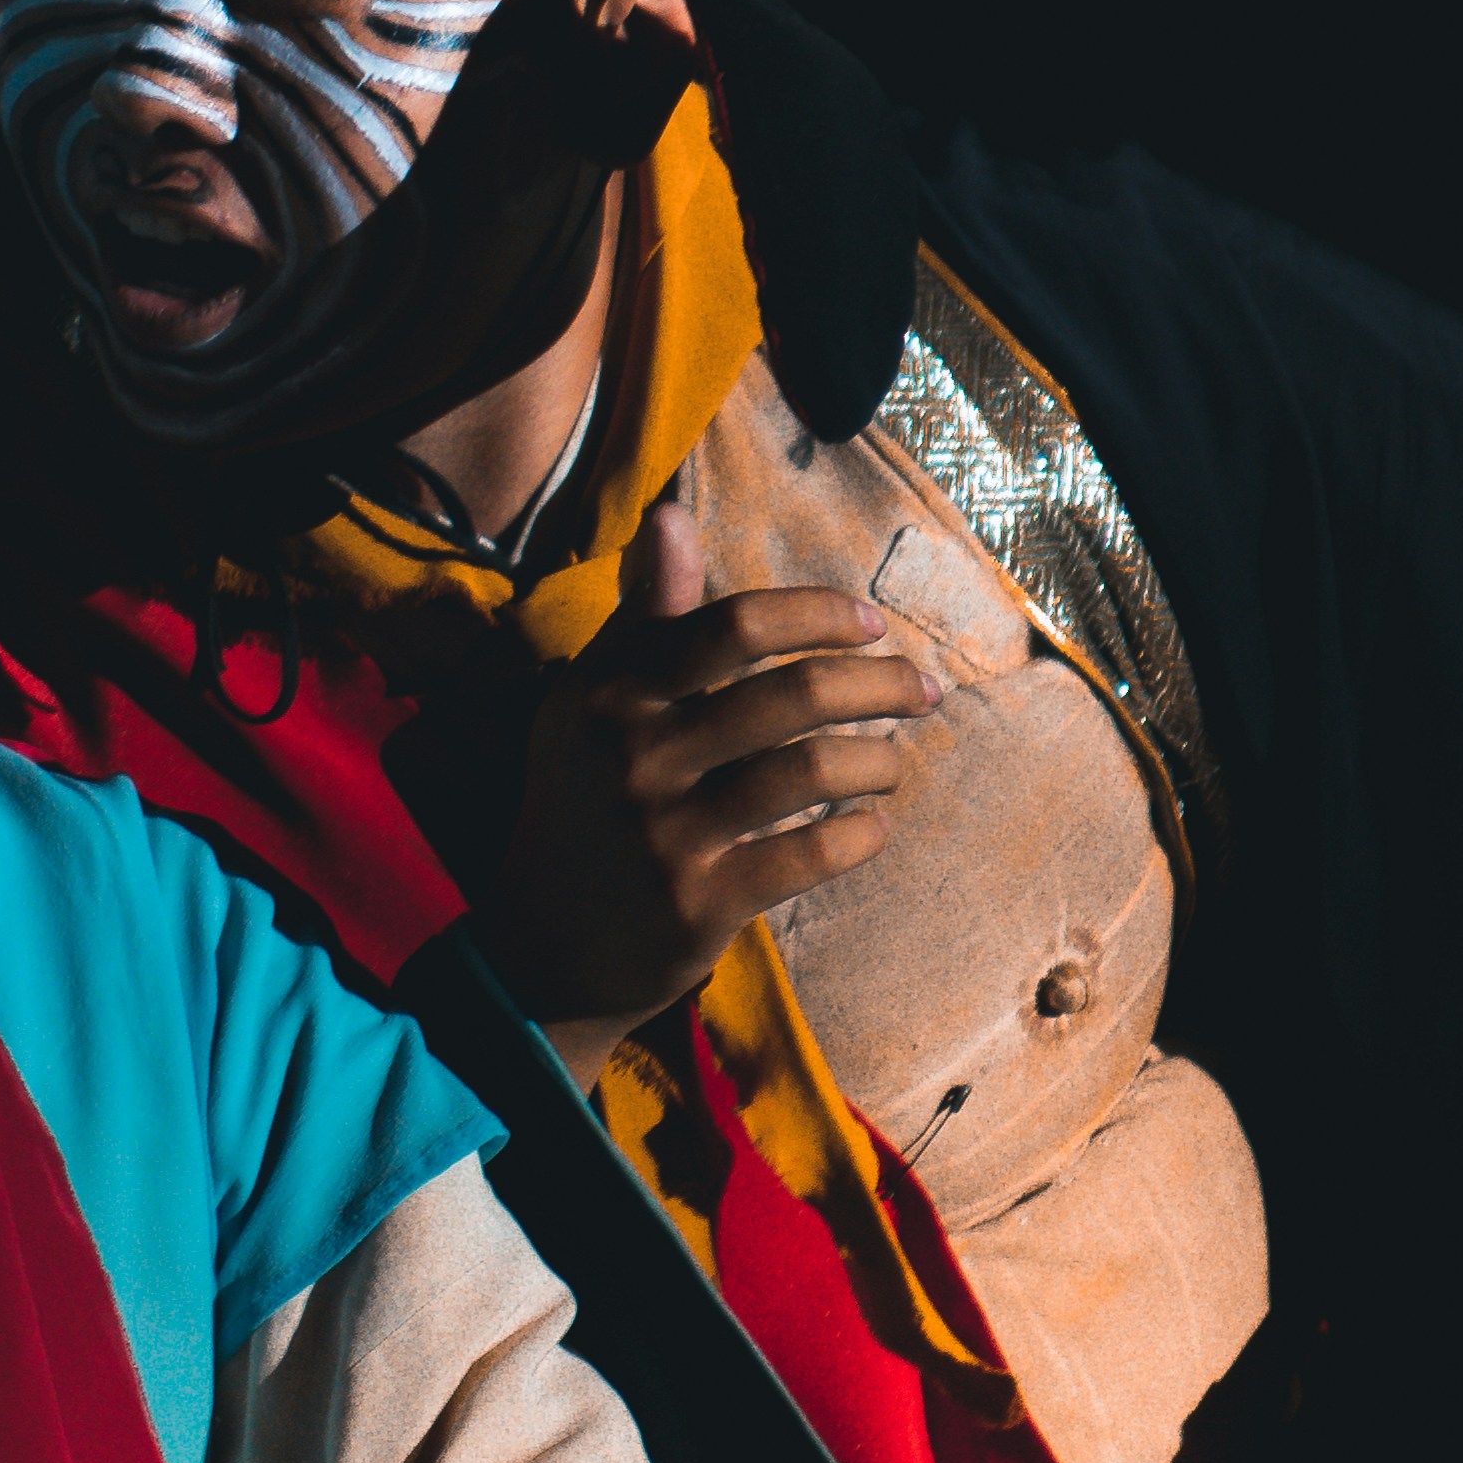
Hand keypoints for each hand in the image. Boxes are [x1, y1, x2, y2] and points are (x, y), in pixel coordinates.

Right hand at [483, 487, 946, 1083]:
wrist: (539, 950)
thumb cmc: (585, 803)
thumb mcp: (591, 702)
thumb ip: (643, 613)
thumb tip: (672, 513)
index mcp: (610, 692)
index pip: (732, 625)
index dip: (816, 614)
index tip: (868, 622)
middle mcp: (633, 754)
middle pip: (789, 694)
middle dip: (878, 682)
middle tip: (923, 688)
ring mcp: (664, 832)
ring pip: (810, 771)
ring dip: (877, 759)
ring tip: (893, 760)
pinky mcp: (697, 903)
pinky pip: (808, 855)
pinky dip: (860, 834)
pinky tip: (873, 825)